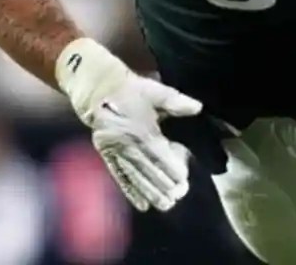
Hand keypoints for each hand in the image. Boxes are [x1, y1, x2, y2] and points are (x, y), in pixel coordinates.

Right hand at [88, 74, 200, 211]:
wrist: (98, 90)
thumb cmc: (132, 90)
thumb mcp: (155, 91)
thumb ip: (176, 101)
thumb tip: (197, 108)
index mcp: (141, 128)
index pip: (158, 153)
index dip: (171, 168)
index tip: (183, 181)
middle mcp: (128, 142)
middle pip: (148, 168)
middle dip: (163, 185)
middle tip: (176, 198)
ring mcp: (116, 151)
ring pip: (135, 175)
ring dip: (150, 192)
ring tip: (164, 205)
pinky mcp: (107, 156)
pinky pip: (120, 176)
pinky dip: (130, 192)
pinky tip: (141, 205)